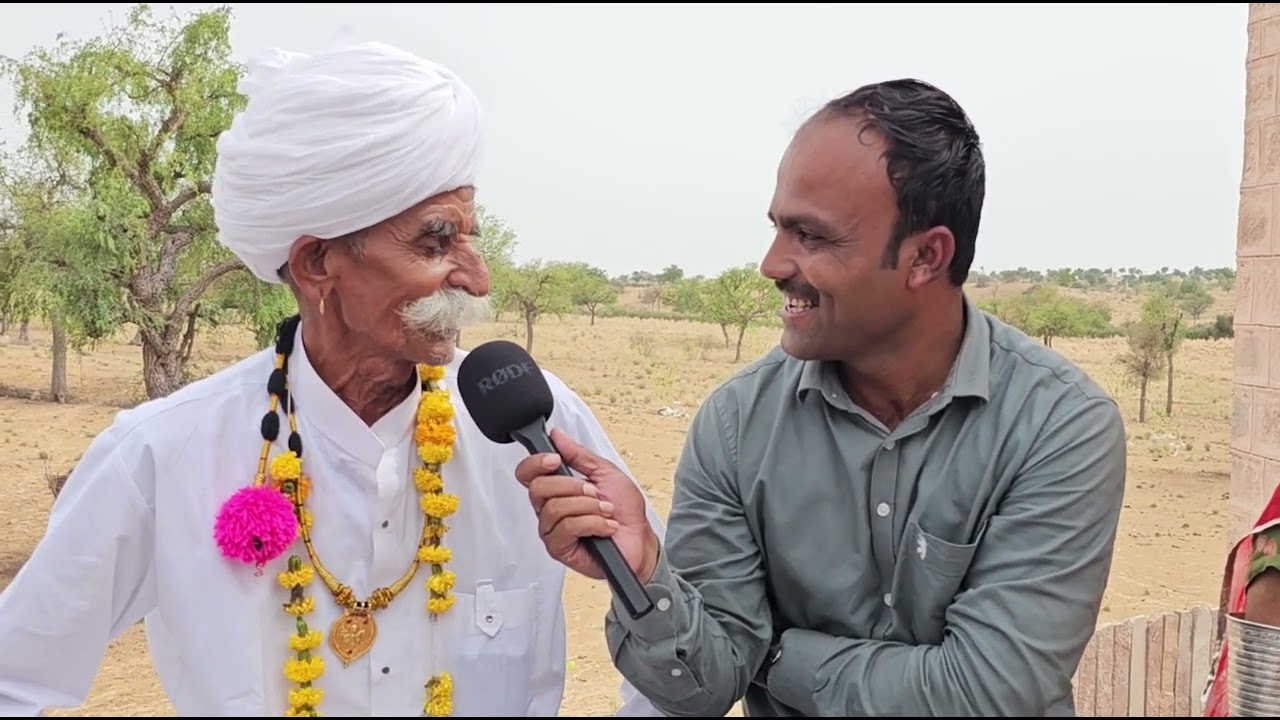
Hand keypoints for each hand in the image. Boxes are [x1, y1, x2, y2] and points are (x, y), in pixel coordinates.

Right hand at [514, 427, 659, 582]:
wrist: (640, 540)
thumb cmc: (625, 510)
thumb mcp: (605, 472)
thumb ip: (579, 454)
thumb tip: (558, 436)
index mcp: (556, 487)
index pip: (527, 473)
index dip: (535, 463)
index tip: (555, 459)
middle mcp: (549, 508)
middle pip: (538, 488)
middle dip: (572, 486)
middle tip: (594, 492)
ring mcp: (552, 529)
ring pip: (555, 508)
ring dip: (588, 506)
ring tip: (605, 511)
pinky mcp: (559, 548)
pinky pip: (566, 528)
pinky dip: (592, 523)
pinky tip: (604, 526)